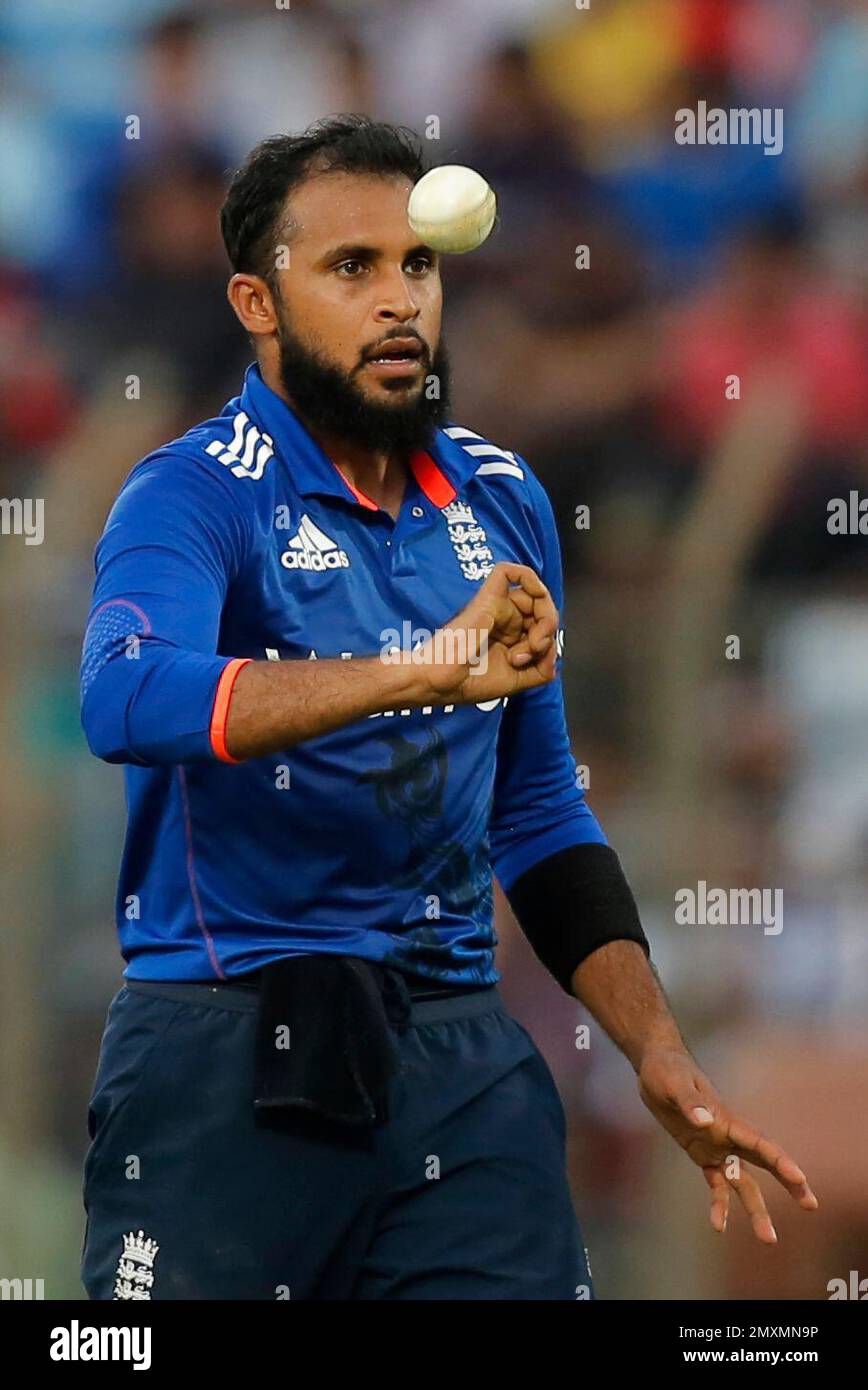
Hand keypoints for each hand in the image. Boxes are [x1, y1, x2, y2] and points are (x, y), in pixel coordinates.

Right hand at [421, 562, 558, 703]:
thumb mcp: (518, 681)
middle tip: (531, 651)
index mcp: (510, 637)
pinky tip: (536, 593)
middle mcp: (505, 619)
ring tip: (529, 644)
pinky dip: (529, 577)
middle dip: (547, 633)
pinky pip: (509, 571)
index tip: (526, 663)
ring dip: (544, 621)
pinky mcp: (488, 597)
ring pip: (537, 596)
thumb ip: (542, 669)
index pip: (543, 628)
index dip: (546, 645)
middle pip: (544, 610)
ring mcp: (497, 607)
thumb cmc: (469, 682)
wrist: (442, 681)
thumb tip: (554, 651)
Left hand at [637, 1046, 817, 1242]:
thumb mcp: (673, 1084)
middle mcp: (727, 1135)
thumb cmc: (667, 1070)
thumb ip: (689, 1103)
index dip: (780, 1161)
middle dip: (788, 1183)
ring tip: (769, 1239)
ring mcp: (716, 1146)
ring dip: (755, 1208)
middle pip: (764, 1163)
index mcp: (726, 1119)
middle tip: (811, 1205)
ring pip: (742, 1181)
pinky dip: (719, 1204)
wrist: (656, 1067)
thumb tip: (705, 1122)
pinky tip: (718, 1226)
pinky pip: (715, 1183)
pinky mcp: (700, 1153)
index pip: (759, 1143)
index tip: (799, 1178)